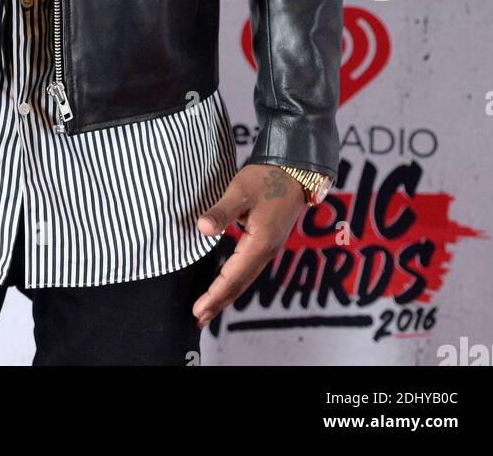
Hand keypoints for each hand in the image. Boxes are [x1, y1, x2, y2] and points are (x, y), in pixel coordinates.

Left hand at [192, 163, 306, 326]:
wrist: (294, 172)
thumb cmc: (266, 179)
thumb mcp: (240, 190)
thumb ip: (221, 211)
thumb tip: (202, 228)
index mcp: (260, 243)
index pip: (233, 276)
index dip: (215, 294)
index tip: (199, 310)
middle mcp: (265, 251)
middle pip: (239, 284)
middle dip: (218, 302)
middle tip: (198, 319)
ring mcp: (268, 248)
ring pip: (244, 278)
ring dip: (226, 295)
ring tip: (208, 309)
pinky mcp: (266, 242)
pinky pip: (248, 269)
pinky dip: (234, 282)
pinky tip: (226, 285)